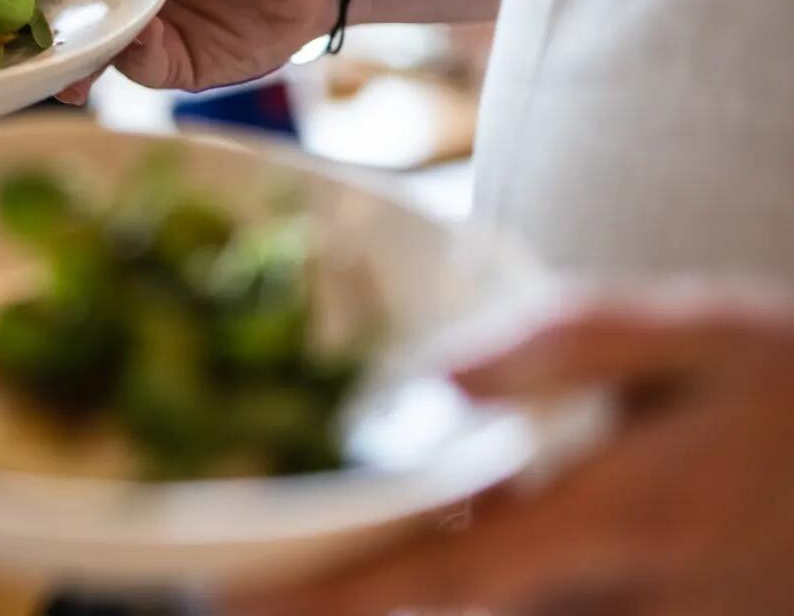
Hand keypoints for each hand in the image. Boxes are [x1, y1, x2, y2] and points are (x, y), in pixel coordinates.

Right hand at [46, 0, 338, 98]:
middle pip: (54, 12)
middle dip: (26, 27)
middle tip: (2, 30)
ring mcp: (141, 28)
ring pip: (87, 49)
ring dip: (69, 55)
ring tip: (58, 55)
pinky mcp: (175, 63)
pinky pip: (138, 67)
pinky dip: (129, 55)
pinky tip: (134, 37)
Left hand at [230, 295, 793, 615]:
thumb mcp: (698, 336)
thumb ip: (570, 344)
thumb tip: (438, 375)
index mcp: (620, 519)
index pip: (443, 575)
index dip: (328, 596)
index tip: (226, 598)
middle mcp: (630, 603)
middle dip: (347, 600)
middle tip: (250, 579)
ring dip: (414, 595)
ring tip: (312, 565)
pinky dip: (489, 594)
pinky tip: (436, 546)